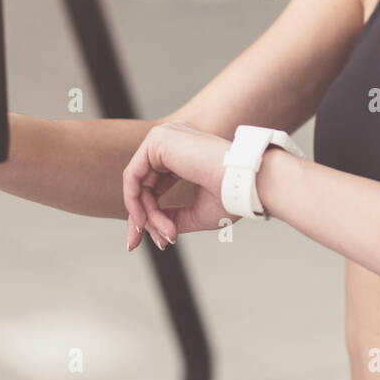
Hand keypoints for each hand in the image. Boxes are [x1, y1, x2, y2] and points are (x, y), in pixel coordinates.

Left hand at [123, 120, 235, 251]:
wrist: (247, 184)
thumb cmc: (232, 195)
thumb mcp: (196, 211)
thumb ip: (171, 216)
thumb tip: (151, 229)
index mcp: (183, 150)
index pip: (154, 183)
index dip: (150, 214)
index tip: (158, 241)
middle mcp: (172, 139)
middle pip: (142, 184)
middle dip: (143, 218)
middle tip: (149, 243)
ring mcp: (164, 136)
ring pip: (137, 184)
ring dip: (146, 215)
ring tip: (166, 233)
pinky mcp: (158, 140)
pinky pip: (132, 176)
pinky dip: (136, 202)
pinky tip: (147, 221)